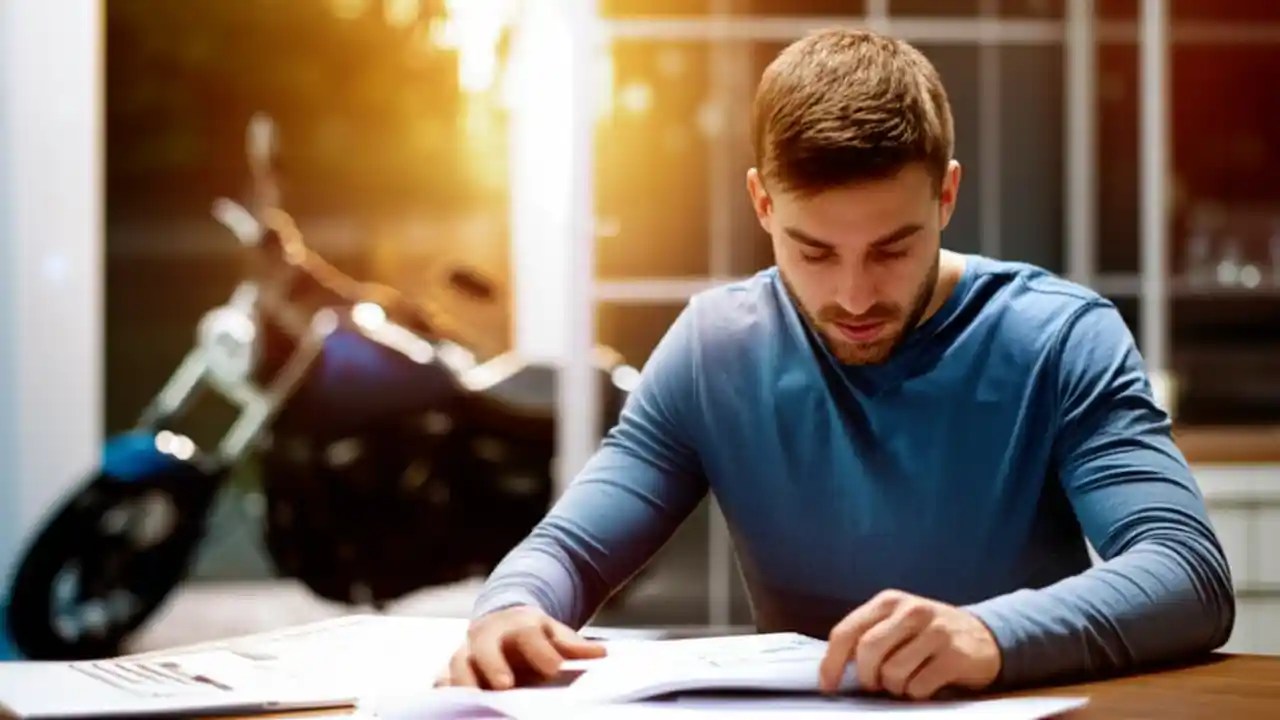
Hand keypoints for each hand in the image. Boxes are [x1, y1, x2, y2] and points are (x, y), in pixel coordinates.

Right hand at [435, 606, 605, 689]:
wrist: (502, 624)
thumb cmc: (534, 636)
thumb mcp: (555, 634)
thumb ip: (573, 645)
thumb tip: (600, 653)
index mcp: (518, 625)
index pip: (528, 634)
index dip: (541, 651)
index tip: (554, 667)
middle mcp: (487, 636)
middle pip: (485, 647)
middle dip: (492, 664)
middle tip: (504, 684)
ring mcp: (466, 653)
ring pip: (457, 664)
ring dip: (463, 682)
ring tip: (471, 700)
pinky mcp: (451, 672)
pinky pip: (441, 681)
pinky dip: (443, 694)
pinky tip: (449, 709)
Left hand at [819, 589, 1000, 699]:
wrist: (983, 636)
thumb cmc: (928, 634)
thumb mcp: (897, 623)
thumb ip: (869, 635)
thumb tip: (835, 668)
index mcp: (889, 601)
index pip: (847, 631)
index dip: (831, 662)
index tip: (827, 685)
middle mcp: (911, 610)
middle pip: (868, 651)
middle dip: (866, 677)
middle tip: (874, 685)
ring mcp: (935, 631)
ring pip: (893, 673)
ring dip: (894, 688)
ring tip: (906, 680)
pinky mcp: (955, 655)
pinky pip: (919, 687)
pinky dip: (916, 694)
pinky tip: (926, 683)